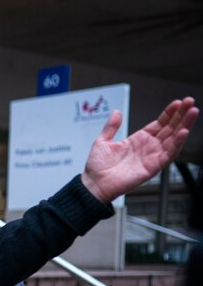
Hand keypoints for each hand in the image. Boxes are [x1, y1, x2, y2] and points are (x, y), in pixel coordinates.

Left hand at [81, 97, 197, 202]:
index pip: (159, 123)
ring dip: (184, 125)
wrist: (93, 184)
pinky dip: (177, 144)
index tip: (178, 102)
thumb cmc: (97, 167)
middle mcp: (148, 147)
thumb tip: (116, 112)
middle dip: (181, 115)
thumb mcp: (103, 141)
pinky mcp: (153, 167)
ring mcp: (152, 156)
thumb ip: (111, 127)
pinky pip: (169, 154)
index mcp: (138, 139)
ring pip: (173, 139)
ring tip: (193, 112)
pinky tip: (183, 132)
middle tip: (190, 101)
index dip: (169, 113)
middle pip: (170, 128)